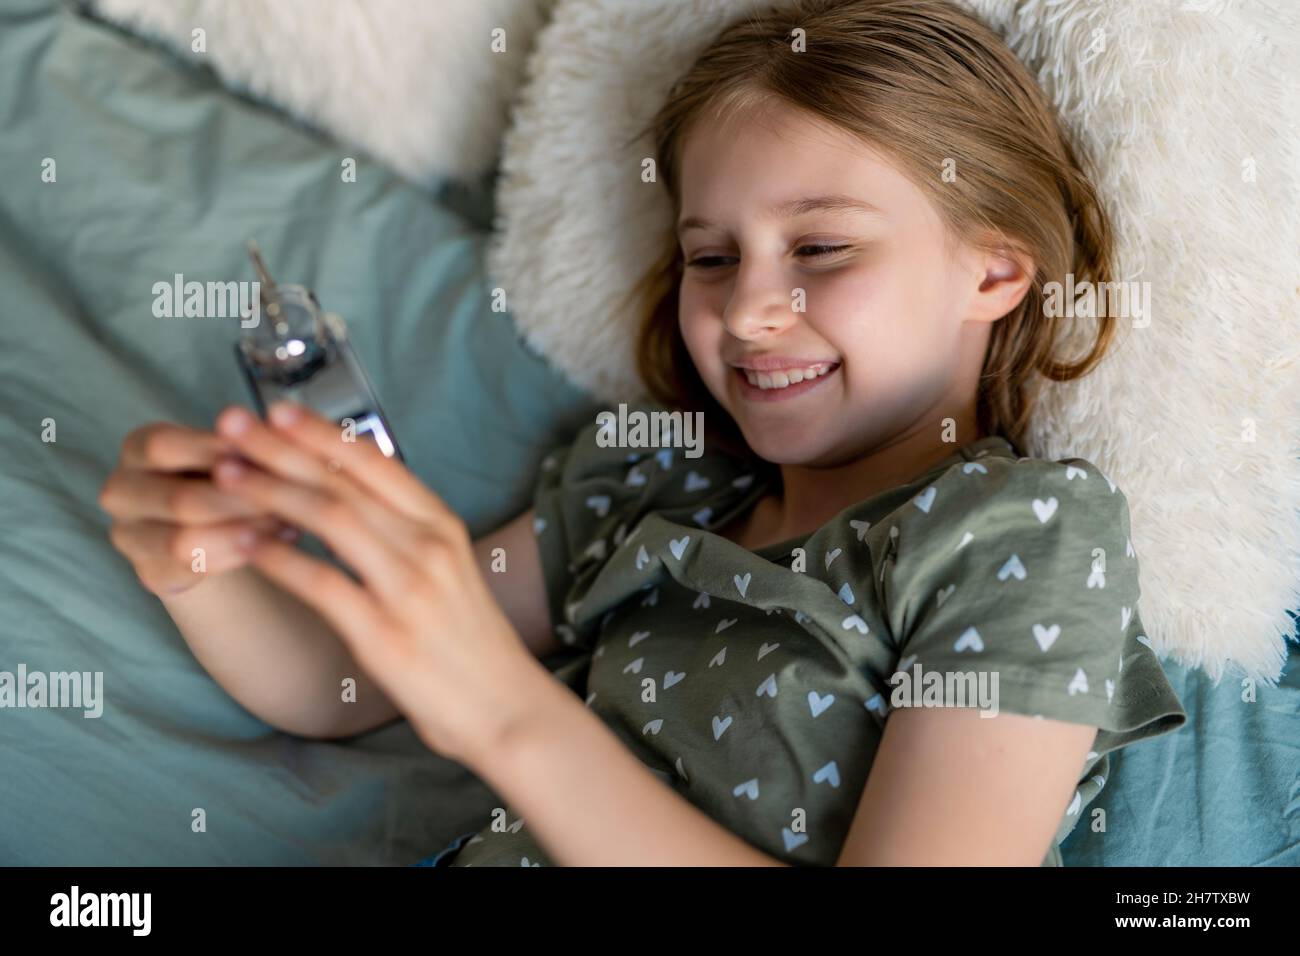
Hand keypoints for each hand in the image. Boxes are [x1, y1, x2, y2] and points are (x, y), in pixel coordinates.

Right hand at [99, 421, 294, 596]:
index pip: (165, 447)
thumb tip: (274, 437)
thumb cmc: (227, 470)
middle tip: (291, 498)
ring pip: (185, 543)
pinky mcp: (149, 573)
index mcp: (137, 448)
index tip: (266, 453)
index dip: (217, 451)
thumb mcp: (232, 449)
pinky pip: (197, 570)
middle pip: (180, 501)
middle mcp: (122, 491)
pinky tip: (278, 543)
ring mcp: (129, 536)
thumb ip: (245, 444)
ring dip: (244, 533)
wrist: (212, 521)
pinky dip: (242, 555)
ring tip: (290, 522)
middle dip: (242, 500)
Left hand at [209, 401, 547, 765]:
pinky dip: (276, 559)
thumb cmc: (469, 642)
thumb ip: (405, 533)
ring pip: (330, 519)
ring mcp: (407, 589)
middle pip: (343, 481)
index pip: (376, 462)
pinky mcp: (383, 635)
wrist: (504, 708)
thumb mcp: (449, 570)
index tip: (278, 409)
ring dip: (270, 491)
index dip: (322, 432)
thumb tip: (349, 496)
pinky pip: (320, 583)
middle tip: (231, 425)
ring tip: (223, 475)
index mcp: (443, 525)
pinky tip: (243, 544)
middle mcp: (429, 547)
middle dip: (281, 448)